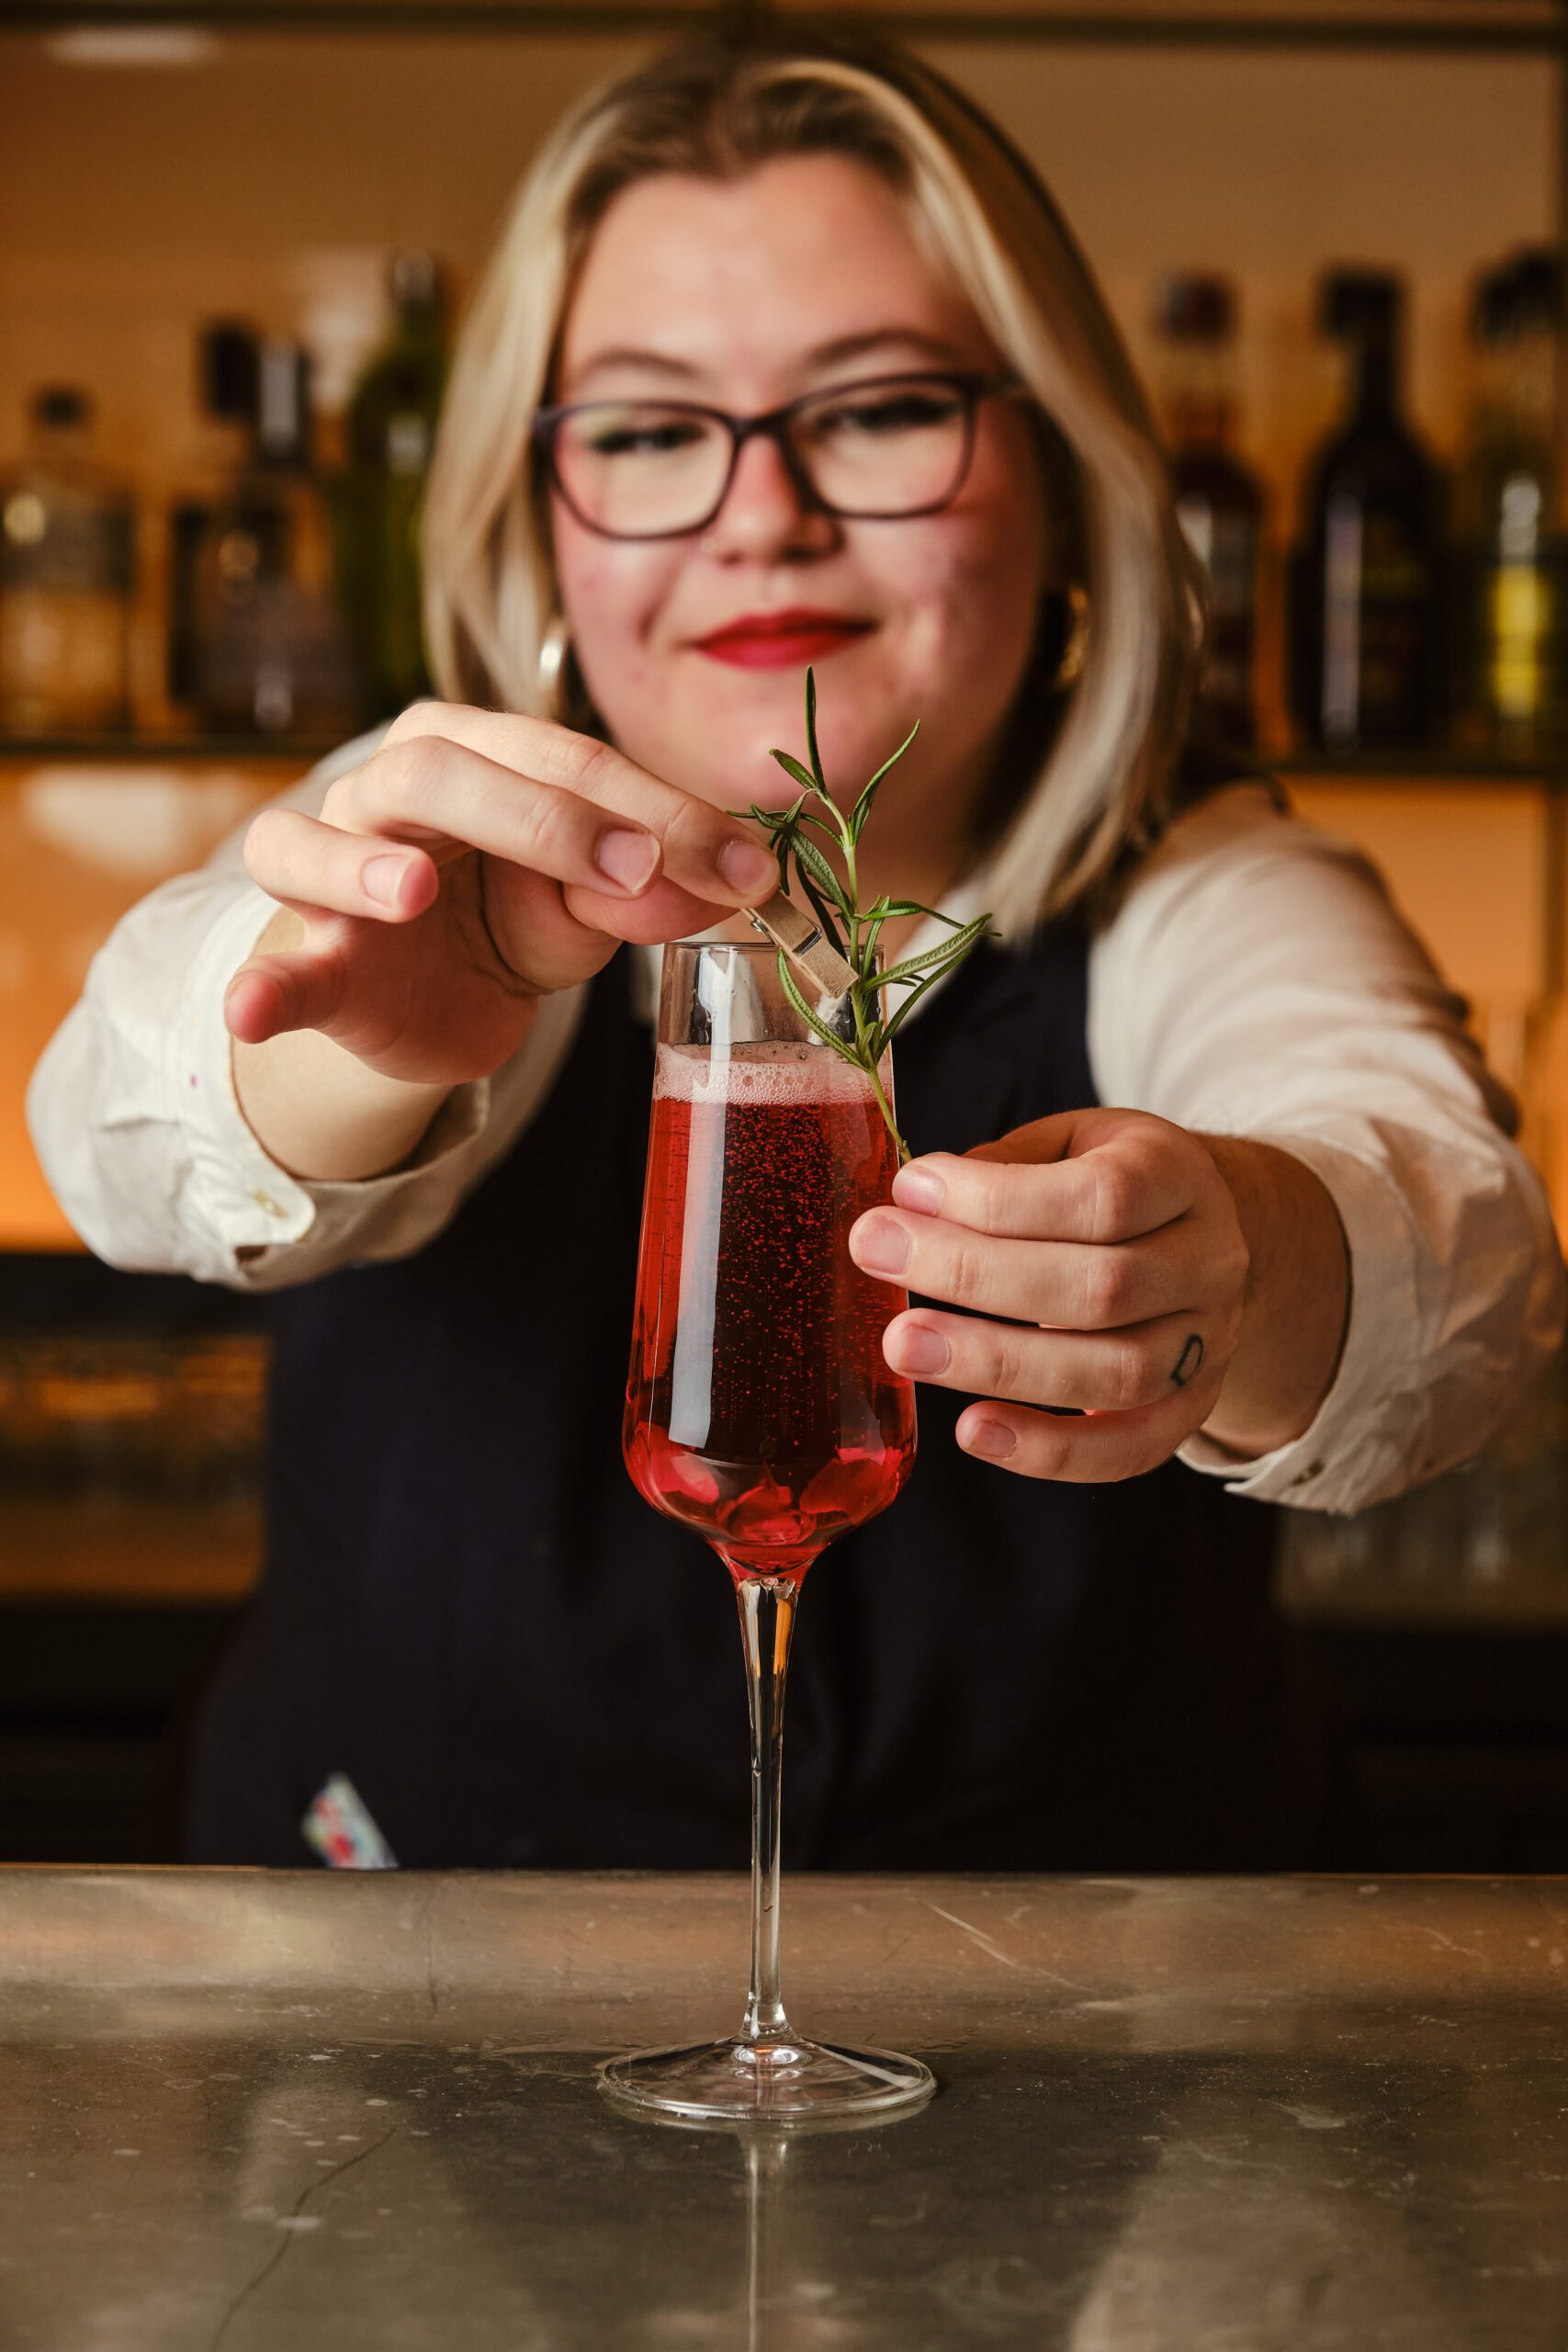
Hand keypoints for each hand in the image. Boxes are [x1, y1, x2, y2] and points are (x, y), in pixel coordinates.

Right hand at [225, 701, 778, 1087]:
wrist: (437, 1000)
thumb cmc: (514, 916)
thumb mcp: (594, 903)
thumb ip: (647, 891)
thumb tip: (722, 886)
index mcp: (472, 750)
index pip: (563, 760)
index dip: (656, 810)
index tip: (737, 867)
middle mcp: (385, 789)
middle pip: (441, 772)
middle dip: (544, 819)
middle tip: (629, 871)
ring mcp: (331, 872)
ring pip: (316, 838)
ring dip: (362, 862)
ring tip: (413, 891)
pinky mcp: (310, 963)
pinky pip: (273, 971)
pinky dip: (261, 989)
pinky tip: (252, 1008)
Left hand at [847, 1108, 1250, 1481]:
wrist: (1202, 1238)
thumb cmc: (1110, 1182)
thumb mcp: (1072, 1143)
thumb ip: (1004, 1167)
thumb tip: (917, 1203)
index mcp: (1179, 1176)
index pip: (1103, 1196)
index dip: (1000, 1199)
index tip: (911, 1189)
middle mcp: (1208, 1263)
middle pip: (1102, 1287)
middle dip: (975, 1274)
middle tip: (875, 1253)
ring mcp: (1208, 1344)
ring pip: (1115, 1373)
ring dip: (999, 1364)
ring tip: (905, 1347)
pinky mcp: (1188, 1410)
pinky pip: (1131, 1449)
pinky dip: (1051, 1451)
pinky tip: (973, 1431)